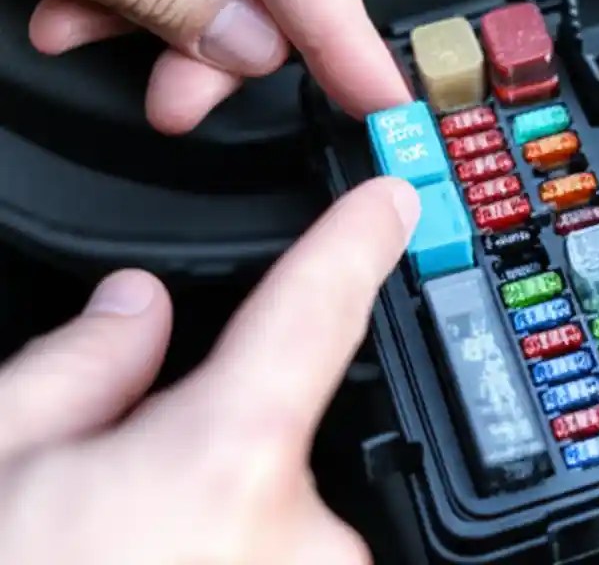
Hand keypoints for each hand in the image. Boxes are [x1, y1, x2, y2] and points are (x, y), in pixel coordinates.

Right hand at [0, 177, 420, 563]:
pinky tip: (158, 560)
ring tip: (121, 544)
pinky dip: (228, 550)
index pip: (314, 310)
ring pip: (271, 504)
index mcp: (226, 466)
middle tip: (115, 491)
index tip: (392, 202)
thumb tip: (133, 312)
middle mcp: (300, 540)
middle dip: (211, 434)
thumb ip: (74, 369)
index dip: (353, 243)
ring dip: (214, 506)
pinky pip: (280, 557)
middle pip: (273, 428)